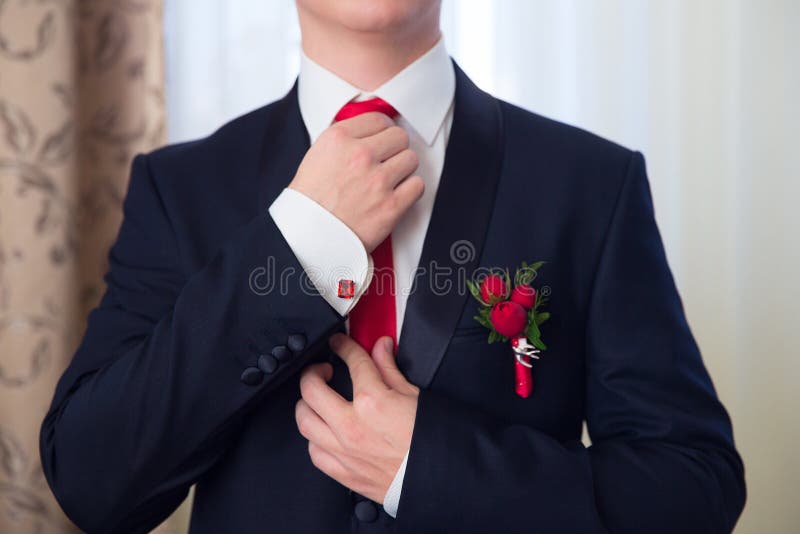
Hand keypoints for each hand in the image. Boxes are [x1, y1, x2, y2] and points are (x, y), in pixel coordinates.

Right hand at [288, 113, 423, 251]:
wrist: (306, 238)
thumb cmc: (310, 200)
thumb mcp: (317, 156)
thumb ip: (345, 139)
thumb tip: (374, 131)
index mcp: (338, 139)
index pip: (378, 118)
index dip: (383, 130)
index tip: (383, 140)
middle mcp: (359, 155)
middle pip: (400, 137)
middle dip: (395, 149)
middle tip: (387, 162)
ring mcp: (378, 181)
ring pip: (411, 159)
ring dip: (403, 169)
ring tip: (390, 180)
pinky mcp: (391, 206)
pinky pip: (417, 185)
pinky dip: (410, 191)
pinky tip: (397, 195)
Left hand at [295, 334, 418, 502]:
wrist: (440, 478)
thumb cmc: (433, 441)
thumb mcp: (415, 395)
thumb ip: (390, 369)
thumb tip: (381, 348)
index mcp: (372, 401)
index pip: (351, 361)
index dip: (343, 346)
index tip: (339, 343)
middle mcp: (352, 426)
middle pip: (311, 389)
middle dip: (312, 371)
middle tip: (320, 369)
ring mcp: (345, 451)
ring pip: (305, 421)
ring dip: (307, 404)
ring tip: (316, 399)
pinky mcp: (345, 474)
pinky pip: (315, 452)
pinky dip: (315, 438)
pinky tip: (323, 431)